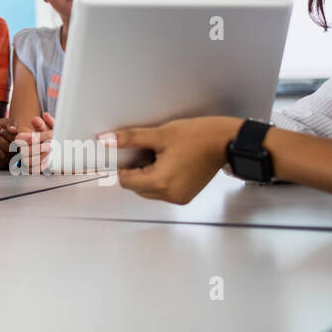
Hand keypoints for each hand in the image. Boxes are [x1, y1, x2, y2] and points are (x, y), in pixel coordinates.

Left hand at [0, 117, 16, 168]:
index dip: (8, 134)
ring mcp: (10, 160)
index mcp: (22, 142)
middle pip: (10, 148)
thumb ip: (10, 123)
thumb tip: (14, 130)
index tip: (2, 130)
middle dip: (0, 140)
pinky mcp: (1, 165)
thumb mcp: (4, 122)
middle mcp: (18, 153)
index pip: (18, 141)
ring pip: (2, 155)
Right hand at [12, 114, 54, 173]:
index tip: (36, 138)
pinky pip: (33, 170)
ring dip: (39, 157)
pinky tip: (48, 161)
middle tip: (48, 145)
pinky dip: (41, 166)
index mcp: (27, 138)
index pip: (19, 139)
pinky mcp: (34, 170)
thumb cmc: (56, 138)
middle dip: (36, 148)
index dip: (26, 139)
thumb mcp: (54, 129)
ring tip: (49, 152)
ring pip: (27, 162)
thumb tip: (45, 116)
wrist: (65, 152)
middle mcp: (25, 149)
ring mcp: (28, 160)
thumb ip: (50, 122)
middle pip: (23, 151)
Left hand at [111, 116, 240, 203]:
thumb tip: (106, 140)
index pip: (126, 181)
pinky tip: (169, 162)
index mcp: (162, 182)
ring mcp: (179, 197)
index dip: (123, 166)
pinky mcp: (186, 195)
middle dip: (137, 170)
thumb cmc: (198, 136)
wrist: (225, 141)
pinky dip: (160, 178)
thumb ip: (130, 138)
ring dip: (148, 174)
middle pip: (136, 187)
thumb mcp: (159, 134)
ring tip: (161, 155)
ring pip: (148, 190)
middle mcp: (170, 195)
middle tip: (147, 151)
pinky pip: (162, 190)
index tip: (125, 153)